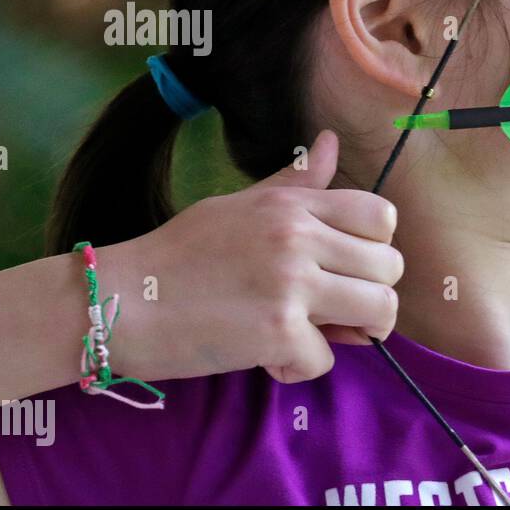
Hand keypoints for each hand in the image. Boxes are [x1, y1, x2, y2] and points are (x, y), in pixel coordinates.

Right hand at [108, 130, 401, 383]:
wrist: (118, 302)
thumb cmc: (177, 256)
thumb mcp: (238, 205)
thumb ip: (295, 183)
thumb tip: (332, 142)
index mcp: (292, 204)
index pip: (382, 215)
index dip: (376, 248)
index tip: (348, 269)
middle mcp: (299, 236)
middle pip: (391, 267)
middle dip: (372, 296)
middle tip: (333, 312)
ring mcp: (291, 283)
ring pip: (380, 311)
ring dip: (354, 332)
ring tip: (312, 334)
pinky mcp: (278, 332)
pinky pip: (326, 358)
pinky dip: (298, 367)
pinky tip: (265, 356)